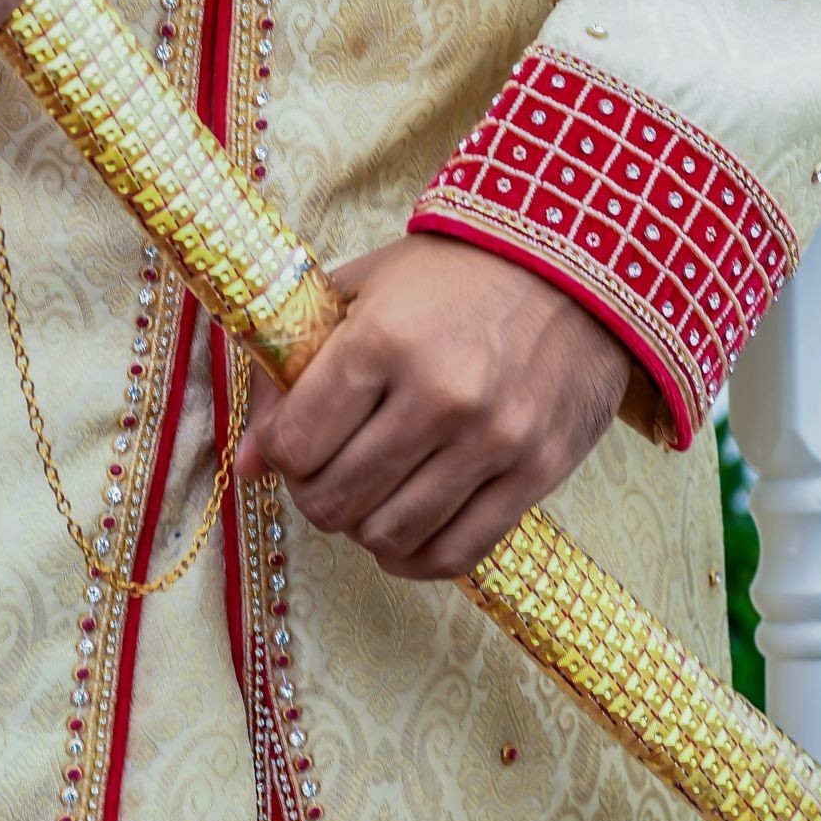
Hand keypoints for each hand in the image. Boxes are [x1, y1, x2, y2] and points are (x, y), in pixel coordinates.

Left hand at [232, 235, 632, 579]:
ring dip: (362, 527)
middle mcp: (439, 394)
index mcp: (383, 339)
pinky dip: (416, 557)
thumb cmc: (454, 273)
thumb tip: (245, 462)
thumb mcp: (362, 292)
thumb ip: (294, 369)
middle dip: (314, 495)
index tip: (292, 442)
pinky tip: (406, 532)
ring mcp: (494, 439)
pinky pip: (457, 553)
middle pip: (335, 498)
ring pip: (389, 535)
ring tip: (369, 496)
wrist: (574, 263)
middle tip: (326, 473)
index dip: (280, 453)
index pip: (295, 445)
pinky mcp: (538, 472)